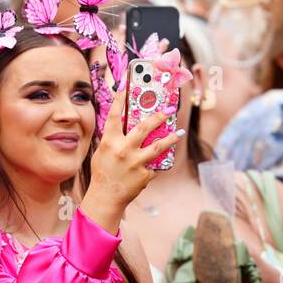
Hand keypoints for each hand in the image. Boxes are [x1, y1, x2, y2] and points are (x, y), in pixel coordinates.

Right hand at [79, 93, 182, 232]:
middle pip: (144, 128)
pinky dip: (159, 161)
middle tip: (170, 109)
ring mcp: (135, 163)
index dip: (119, 99)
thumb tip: (127, 122)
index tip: (126, 85)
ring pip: (158, 146)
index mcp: (109, 142)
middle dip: (158, 116)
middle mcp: (123, 150)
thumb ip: (114, 138)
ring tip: (179, 132)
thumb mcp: (103, 151)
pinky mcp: (145, 175)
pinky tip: (165, 158)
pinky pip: (155, 164)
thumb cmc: (103, 172)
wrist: (106, 197)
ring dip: (170, 138)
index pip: (114, 116)